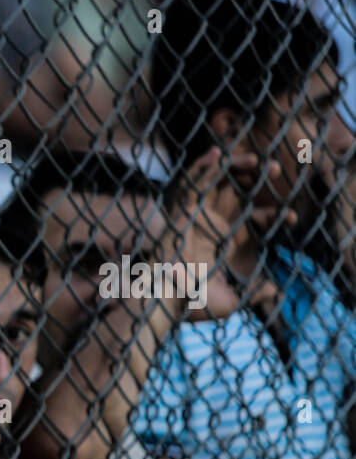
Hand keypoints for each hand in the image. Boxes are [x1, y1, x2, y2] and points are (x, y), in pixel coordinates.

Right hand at [162, 148, 294, 318]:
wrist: (168, 301)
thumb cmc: (194, 305)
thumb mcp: (232, 301)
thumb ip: (254, 294)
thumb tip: (275, 290)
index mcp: (219, 242)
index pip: (247, 219)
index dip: (270, 215)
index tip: (291, 218)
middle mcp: (208, 225)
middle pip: (233, 192)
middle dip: (254, 179)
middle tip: (275, 170)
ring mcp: (194, 217)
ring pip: (215, 183)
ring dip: (235, 167)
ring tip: (257, 159)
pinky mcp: (180, 212)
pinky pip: (192, 184)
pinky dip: (203, 168)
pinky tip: (219, 153)